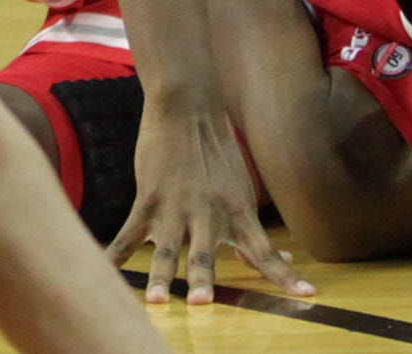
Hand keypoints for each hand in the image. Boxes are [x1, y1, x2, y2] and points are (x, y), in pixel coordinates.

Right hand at [106, 103, 312, 304]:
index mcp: (238, 213)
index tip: (306, 296)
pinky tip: (105, 269)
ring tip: (156, 300)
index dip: (284, 276)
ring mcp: (176, 207)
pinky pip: (130, 232)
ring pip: (166, 248)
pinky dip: (116, 253)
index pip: (264, 252)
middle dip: (202, 279)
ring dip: (160, 275)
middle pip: (205, 254)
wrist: (188, 109)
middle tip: (202, 303)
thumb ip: (250, 232)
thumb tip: (277, 258)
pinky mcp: (149, 198)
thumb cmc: (218, 155)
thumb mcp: (241, 193)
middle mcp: (209, 213)